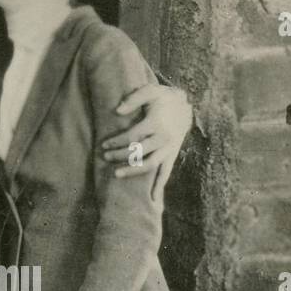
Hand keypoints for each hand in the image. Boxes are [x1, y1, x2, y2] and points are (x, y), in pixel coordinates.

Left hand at [101, 82, 191, 196]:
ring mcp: (169, 148)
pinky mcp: (173, 155)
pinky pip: (166, 172)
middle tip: (105, 156)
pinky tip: (153, 199)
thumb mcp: (150, 91)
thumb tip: (117, 111)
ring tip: (116, 174)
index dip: (117, 141)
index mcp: (156, 122)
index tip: (104, 144)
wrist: (186, 106)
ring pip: (150, 164)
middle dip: (119, 155)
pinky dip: (160, 186)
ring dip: (133, 171)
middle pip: (138, 151)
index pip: (132, 136)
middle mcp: (164, 138)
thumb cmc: (163, 98)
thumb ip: (134, 98)